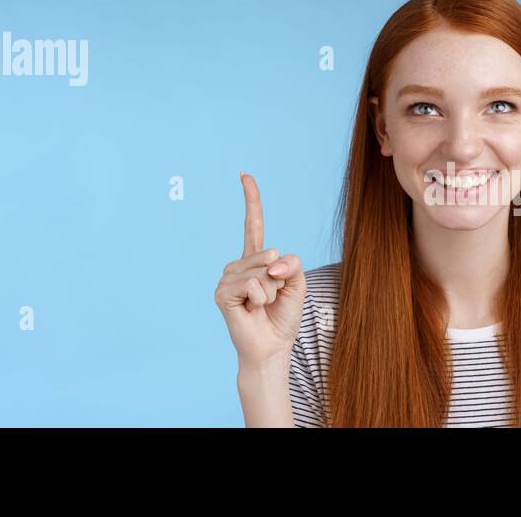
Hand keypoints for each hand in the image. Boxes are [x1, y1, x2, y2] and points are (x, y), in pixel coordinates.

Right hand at [214, 172, 307, 367]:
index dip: (251, 200)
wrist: (273, 346)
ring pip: (263, 270)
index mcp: (256, 260)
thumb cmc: (283, 317)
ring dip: (272, 291)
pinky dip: (261, 298)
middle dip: (281, 278)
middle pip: (270, 253)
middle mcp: (239, 265)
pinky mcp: (222, 292)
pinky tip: (252, 310)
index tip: (244, 175)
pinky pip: (253, 284)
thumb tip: (272, 261)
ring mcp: (228, 277)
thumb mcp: (298, 284)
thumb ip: (291, 264)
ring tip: (262, 306)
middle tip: (272, 298)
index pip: (253, 224)